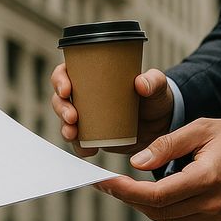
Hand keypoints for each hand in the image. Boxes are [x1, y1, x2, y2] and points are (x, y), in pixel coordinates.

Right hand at [50, 64, 173, 157]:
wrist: (161, 124)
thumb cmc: (155, 98)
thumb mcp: (157, 86)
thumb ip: (153, 80)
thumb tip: (140, 83)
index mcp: (93, 74)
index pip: (66, 71)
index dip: (59, 79)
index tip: (66, 89)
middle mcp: (85, 94)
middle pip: (60, 98)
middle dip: (60, 107)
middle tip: (72, 117)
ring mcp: (87, 116)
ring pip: (65, 120)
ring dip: (64, 127)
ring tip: (73, 133)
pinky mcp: (92, 135)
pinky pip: (79, 142)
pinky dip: (79, 146)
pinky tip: (88, 149)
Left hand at [96, 118, 220, 220]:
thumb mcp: (202, 129)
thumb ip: (167, 145)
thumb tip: (136, 162)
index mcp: (207, 179)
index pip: (155, 195)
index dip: (125, 191)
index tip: (104, 183)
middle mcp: (213, 205)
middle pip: (158, 211)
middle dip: (129, 198)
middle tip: (108, 185)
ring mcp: (219, 218)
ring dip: (145, 207)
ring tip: (127, 189)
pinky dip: (165, 212)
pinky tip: (156, 196)